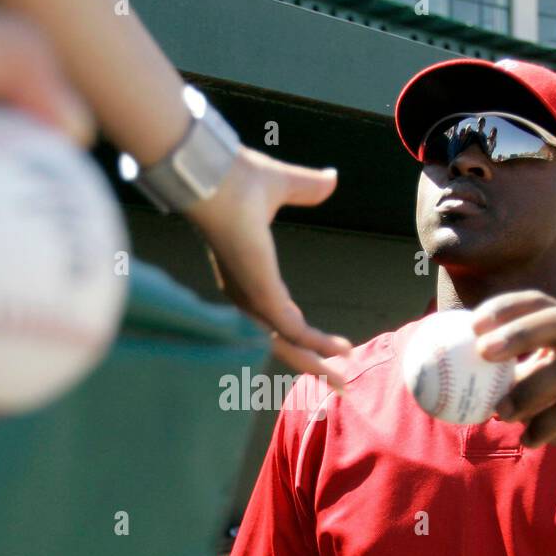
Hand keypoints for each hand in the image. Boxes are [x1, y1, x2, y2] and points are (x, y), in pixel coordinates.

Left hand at [188, 147, 353, 389]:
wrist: (213, 174)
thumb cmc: (235, 178)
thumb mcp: (282, 186)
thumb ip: (307, 188)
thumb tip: (331, 178)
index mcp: (245, 275)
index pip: (277, 316)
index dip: (303, 333)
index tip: (329, 346)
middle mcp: (244, 294)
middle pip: (280, 339)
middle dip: (311, 361)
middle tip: (338, 380)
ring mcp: (250, 297)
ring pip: (286, 342)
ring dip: (315, 361)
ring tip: (342, 378)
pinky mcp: (259, 295)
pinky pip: (291, 328)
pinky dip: (315, 343)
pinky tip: (338, 351)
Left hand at [471, 290, 555, 476]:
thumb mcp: (539, 389)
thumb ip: (511, 376)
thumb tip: (457, 373)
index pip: (542, 302)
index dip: (508, 307)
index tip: (473, 324)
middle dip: (519, 333)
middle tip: (483, 351)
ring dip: (526, 392)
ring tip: (501, 414)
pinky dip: (545, 425)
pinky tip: (528, 440)